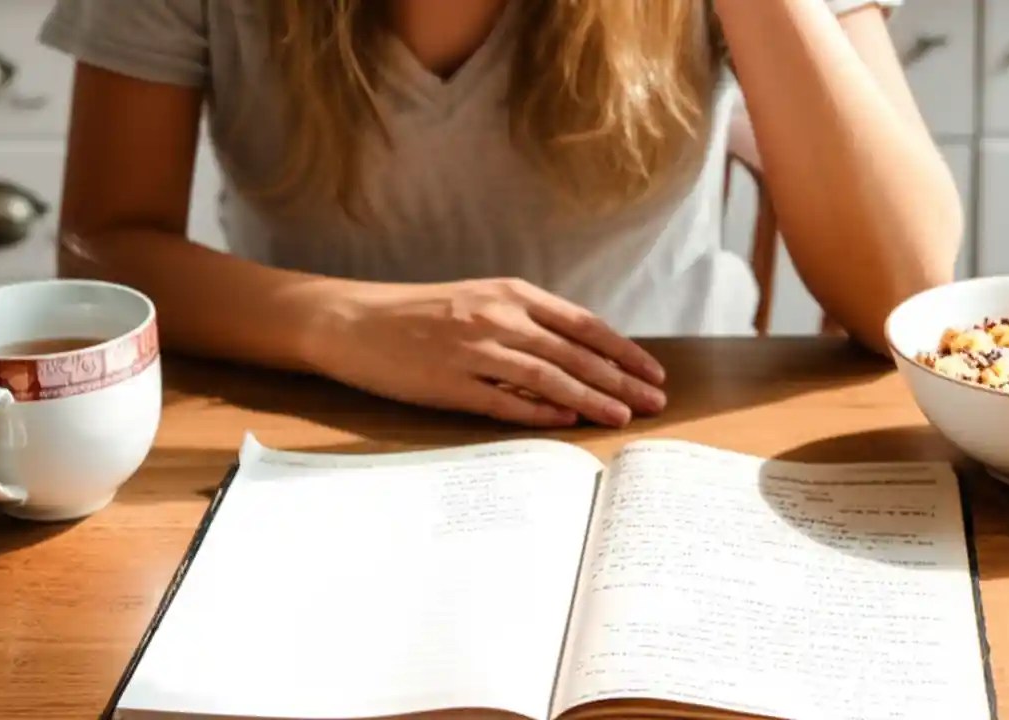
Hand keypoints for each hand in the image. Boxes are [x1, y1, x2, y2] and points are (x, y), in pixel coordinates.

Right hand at [310, 278, 666, 426]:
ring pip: (549, 377)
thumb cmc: (419, 313)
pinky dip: (540, 412)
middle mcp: (498, 318)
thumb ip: (526, 322)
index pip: (583, 324)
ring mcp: (474, 351)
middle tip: (655, 402)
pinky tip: (568, 422)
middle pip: (575, 352)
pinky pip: (505, 402)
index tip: (652, 372)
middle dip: (621, 379)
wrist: (354, 321)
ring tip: (622, 417)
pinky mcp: (450, 384)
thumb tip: (576, 355)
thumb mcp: (478, 301)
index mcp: (510, 294)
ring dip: (591, 399)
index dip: (622, 351)